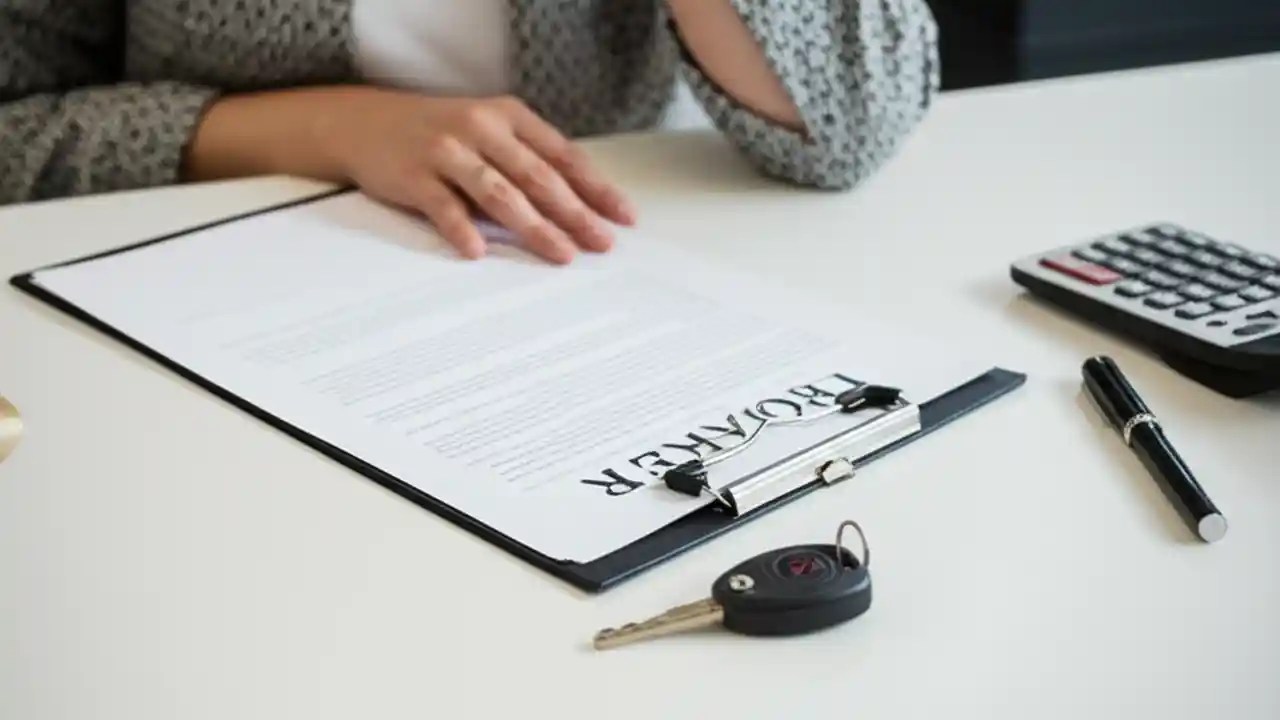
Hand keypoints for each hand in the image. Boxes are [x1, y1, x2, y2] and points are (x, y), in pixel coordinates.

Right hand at [320, 89, 635, 262]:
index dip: (596, 188)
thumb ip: (527, 161)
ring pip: (499, 193)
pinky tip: (478, 251)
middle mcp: (481, 129)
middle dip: (575, 213)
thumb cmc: (439, 134)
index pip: (563, 156)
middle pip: (538, 177)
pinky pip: (443, 206)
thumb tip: (578, 206)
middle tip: (601, 242)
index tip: (623, 217)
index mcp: (509, 117)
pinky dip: (462, 229)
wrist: (364, 123)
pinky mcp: (413, 175)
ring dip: (534, 226)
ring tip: (561, 253)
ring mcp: (446, 151)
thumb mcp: (488, 133)